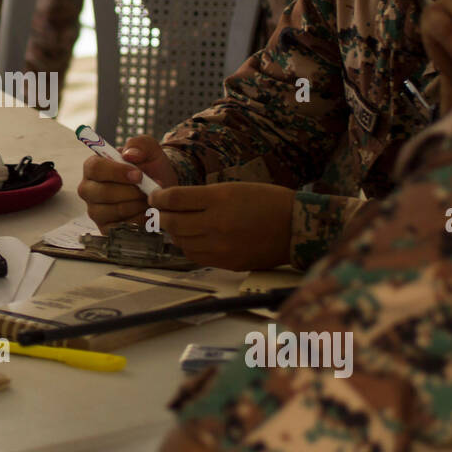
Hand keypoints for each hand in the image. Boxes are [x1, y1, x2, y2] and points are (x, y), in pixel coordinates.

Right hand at [78, 135, 178, 231]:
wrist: (161, 189)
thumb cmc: (150, 167)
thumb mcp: (149, 150)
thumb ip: (140, 144)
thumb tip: (130, 154)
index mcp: (93, 167)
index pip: (95, 168)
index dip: (116, 172)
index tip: (138, 175)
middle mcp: (88, 189)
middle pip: (103, 192)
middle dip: (131, 192)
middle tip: (150, 189)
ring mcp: (95, 210)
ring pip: (114, 210)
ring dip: (137, 204)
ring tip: (151, 198)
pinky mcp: (105, 228)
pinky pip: (121, 227)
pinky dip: (138, 219)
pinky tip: (147, 212)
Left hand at [148, 182, 294, 270]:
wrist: (296, 227)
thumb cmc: (267, 202)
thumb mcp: (233, 188)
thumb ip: (202, 196)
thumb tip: (173, 202)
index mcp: (219, 199)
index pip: (174, 199)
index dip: (159, 197)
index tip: (155, 196)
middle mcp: (217, 224)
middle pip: (172, 222)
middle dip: (160, 215)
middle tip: (159, 211)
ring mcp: (221, 246)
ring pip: (181, 241)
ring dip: (174, 231)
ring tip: (177, 223)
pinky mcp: (226, 262)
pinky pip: (195, 255)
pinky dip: (188, 246)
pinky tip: (192, 238)